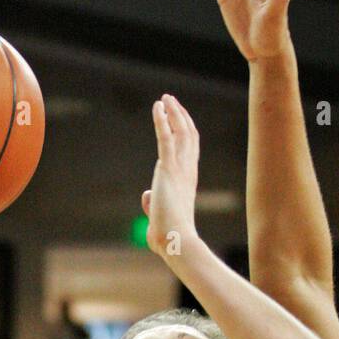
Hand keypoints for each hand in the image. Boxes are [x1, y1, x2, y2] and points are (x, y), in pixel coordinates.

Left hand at [141, 95, 199, 261]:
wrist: (175, 241)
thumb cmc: (168, 236)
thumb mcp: (159, 216)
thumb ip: (153, 203)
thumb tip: (147, 196)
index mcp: (187, 180)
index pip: (191, 150)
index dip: (185, 131)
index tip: (178, 118)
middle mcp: (188, 170)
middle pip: (189, 135)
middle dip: (180, 116)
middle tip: (171, 101)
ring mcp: (180, 168)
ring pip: (181, 132)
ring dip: (173, 112)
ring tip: (165, 98)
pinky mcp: (168, 168)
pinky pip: (166, 137)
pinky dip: (162, 120)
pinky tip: (157, 106)